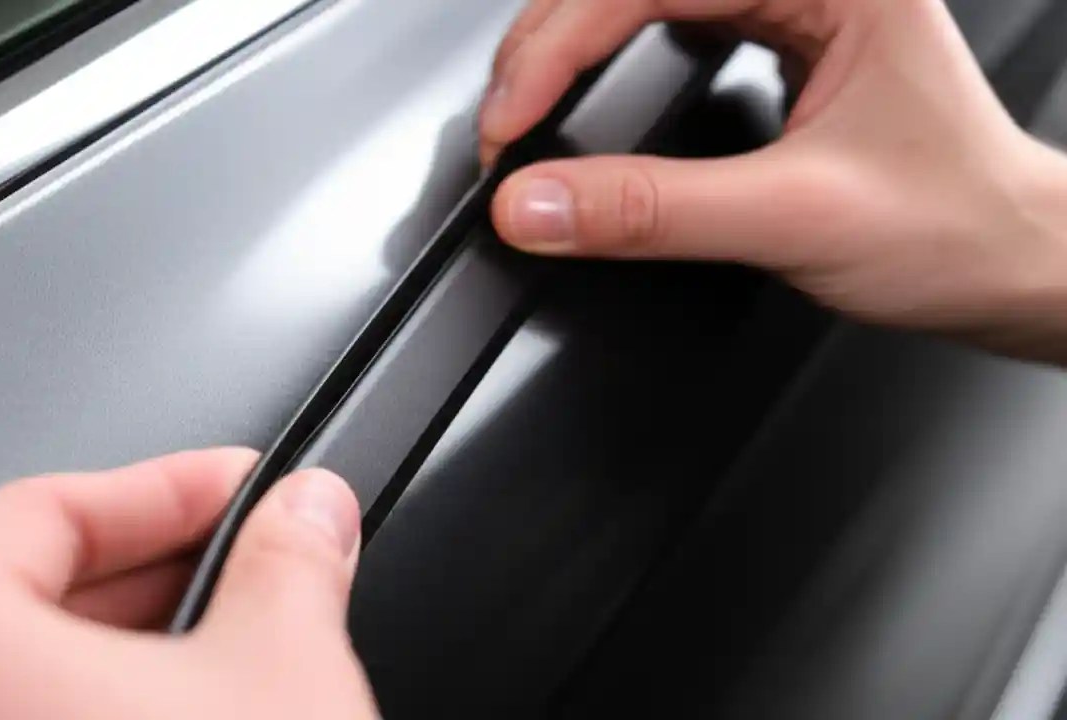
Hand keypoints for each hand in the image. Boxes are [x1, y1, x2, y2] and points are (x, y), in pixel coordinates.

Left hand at [0, 449, 379, 718]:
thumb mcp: (282, 668)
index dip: (168, 484)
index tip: (241, 485)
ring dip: (145, 641)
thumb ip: (294, 559)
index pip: (47, 505)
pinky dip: (111, 705)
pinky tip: (198, 710)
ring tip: (242, 640)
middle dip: (165, 563)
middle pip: (33, 586)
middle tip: (253, 554)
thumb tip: (312, 511)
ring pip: (34, 669)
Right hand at [482, 0, 1066, 363]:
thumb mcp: (792, 217)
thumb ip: (653, 210)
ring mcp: (794, 6)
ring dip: (568, 49)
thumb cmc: (955, 226)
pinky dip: (604, 64)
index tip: (511, 119)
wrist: (1005, 268)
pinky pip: (665, 28)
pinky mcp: (779, 43)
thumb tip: (538, 201)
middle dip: (550, 46)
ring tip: (524, 107)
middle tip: (505, 124)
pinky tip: (579, 92)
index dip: (560, 46)